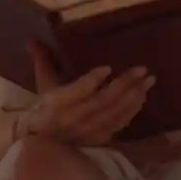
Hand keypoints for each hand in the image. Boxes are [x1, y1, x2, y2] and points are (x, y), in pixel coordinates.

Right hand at [21, 41, 155, 146]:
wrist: (43, 141)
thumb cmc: (45, 106)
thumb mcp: (43, 83)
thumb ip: (43, 59)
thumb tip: (32, 38)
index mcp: (56, 103)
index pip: (74, 93)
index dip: (91, 82)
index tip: (107, 68)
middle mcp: (72, 119)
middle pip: (100, 102)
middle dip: (123, 85)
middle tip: (142, 69)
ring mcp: (87, 131)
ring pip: (113, 114)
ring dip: (133, 96)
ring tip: (149, 80)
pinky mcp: (99, 138)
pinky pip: (119, 124)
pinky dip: (133, 110)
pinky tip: (143, 96)